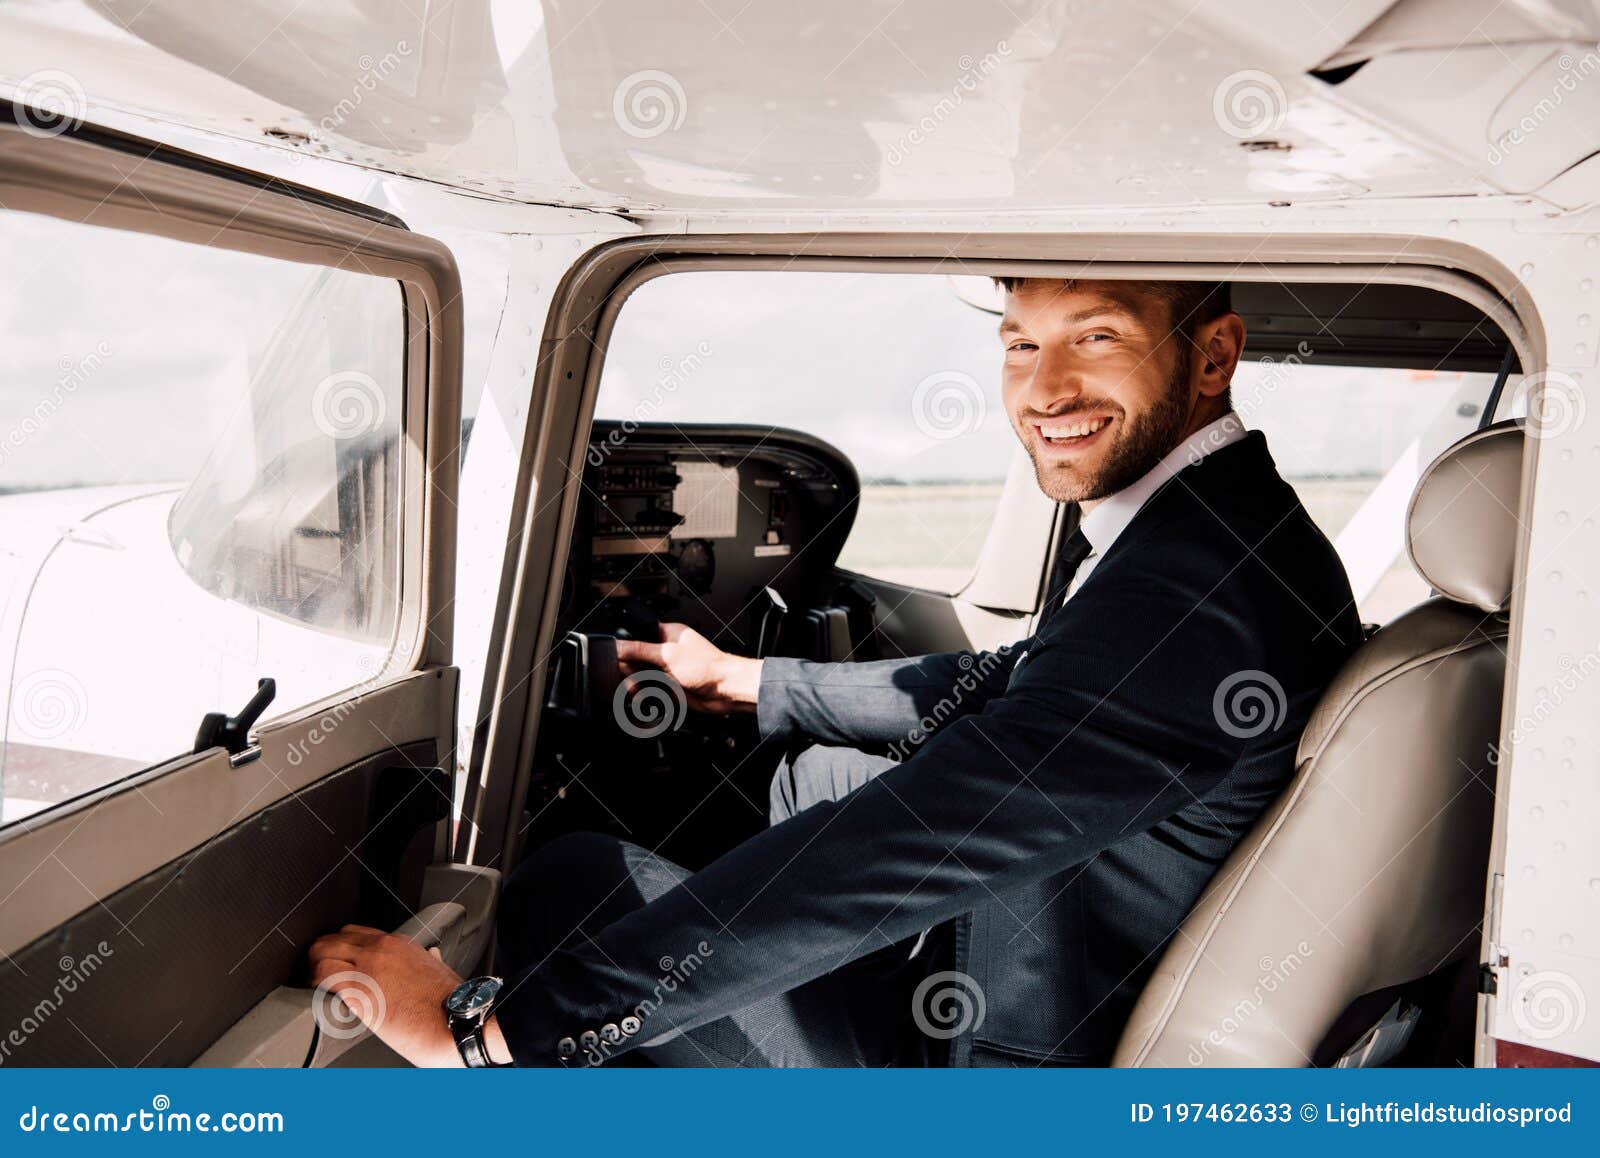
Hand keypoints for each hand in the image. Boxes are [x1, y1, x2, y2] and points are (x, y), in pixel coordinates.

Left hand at [307, 925, 510, 1066]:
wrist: (457, 1020)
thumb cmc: (453, 1003)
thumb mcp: (441, 971)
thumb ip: (430, 960)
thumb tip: (431, 957)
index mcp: (402, 944)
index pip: (357, 933)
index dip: (341, 947)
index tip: (337, 960)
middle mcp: (382, 949)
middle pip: (334, 937)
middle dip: (322, 954)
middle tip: (318, 973)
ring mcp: (369, 966)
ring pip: (322, 952)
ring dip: (314, 968)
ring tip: (314, 985)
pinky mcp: (359, 990)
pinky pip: (323, 976)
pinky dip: (314, 984)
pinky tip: (316, 995)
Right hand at [614, 623, 760, 714]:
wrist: (726, 691)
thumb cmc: (707, 667)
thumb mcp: (667, 655)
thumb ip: (640, 650)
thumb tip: (618, 645)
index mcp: (667, 634)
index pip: (638, 637)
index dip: (627, 649)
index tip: (621, 659)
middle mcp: (666, 651)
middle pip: (636, 660)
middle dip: (630, 671)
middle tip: (633, 677)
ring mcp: (668, 670)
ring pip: (641, 678)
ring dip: (636, 686)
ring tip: (637, 692)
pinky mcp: (670, 687)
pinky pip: (650, 692)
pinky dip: (645, 696)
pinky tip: (645, 699)